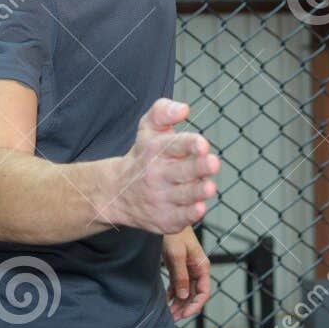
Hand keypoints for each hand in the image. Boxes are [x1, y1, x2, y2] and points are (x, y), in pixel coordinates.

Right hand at [106, 98, 220, 234]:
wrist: (115, 193)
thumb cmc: (142, 157)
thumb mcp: (147, 129)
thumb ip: (163, 112)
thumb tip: (183, 108)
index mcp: (157, 150)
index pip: (174, 145)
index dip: (189, 144)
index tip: (202, 144)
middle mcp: (158, 174)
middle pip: (183, 171)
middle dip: (199, 166)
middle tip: (213, 162)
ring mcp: (162, 198)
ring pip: (184, 195)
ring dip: (198, 191)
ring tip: (209, 187)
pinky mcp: (165, 218)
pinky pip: (180, 218)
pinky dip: (189, 214)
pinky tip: (198, 208)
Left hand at [162, 226, 211, 321]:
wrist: (167, 217)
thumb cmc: (174, 233)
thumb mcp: (176, 255)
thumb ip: (180, 276)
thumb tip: (182, 295)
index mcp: (201, 265)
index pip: (204, 292)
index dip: (195, 305)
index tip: (183, 314)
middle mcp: (197, 268)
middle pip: (195, 294)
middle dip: (186, 307)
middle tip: (174, 318)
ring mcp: (188, 267)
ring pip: (187, 290)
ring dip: (179, 302)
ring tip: (170, 313)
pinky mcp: (178, 265)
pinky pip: (179, 283)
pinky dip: (174, 293)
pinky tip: (167, 300)